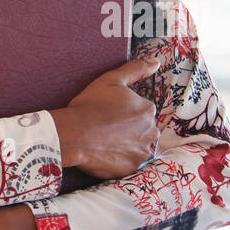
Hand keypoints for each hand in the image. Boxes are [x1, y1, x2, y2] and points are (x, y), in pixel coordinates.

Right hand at [52, 55, 160, 180]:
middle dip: (128, 128)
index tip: (109, 112)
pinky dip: (120, 158)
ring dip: (126, 143)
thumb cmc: (91, 104)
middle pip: (142, 129)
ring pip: (137, 146)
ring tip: (105, 139)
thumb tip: (156, 62)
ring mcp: (142, 151)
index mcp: (147, 109)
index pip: (142, 110)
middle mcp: (151, 131)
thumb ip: (136, 69)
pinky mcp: (132, 168)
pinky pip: (129, 162)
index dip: (124, 110)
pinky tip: (106, 151)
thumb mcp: (111, 80)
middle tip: (106, 126)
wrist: (73, 134)